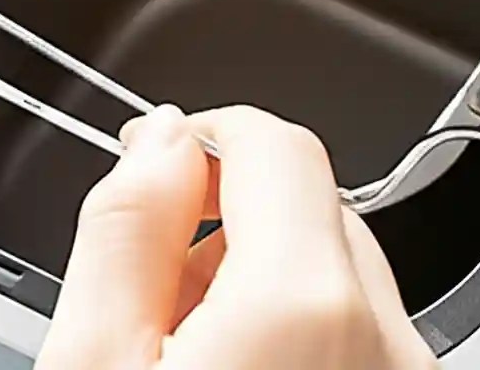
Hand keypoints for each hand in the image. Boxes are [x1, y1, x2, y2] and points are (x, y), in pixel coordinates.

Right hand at [36, 106, 436, 368]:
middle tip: (150, 282)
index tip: (154, 154)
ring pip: (338, 269)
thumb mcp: (91, 366)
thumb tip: (163, 138)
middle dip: (225, 216)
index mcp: (304, 308)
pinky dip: (300, 329)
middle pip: (310, 204)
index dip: (205, 133)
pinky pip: (363, 330)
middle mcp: (387, 343)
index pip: (275, 144)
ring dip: (261, 277)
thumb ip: (126, 231)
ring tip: (186, 347)